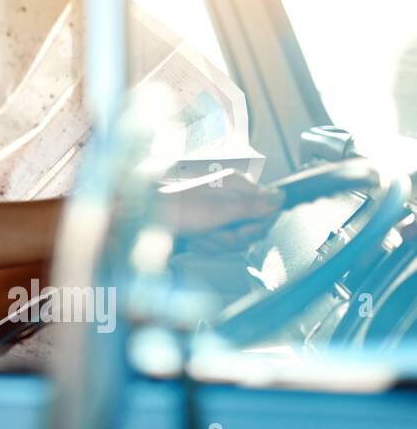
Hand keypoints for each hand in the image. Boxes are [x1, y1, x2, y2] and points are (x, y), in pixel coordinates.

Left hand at [157, 169, 282, 252]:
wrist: (147, 218)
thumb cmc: (179, 209)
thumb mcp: (221, 209)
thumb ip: (253, 206)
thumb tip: (282, 197)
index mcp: (237, 185)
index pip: (267, 210)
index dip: (256, 226)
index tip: (240, 229)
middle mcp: (230, 196)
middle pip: (251, 227)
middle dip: (232, 236)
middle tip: (215, 231)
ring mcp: (219, 211)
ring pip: (234, 237)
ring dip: (217, 241)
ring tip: (201, 234)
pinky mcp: (208, 224)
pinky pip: (219, 241)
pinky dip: (206, 243)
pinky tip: (195, 237)